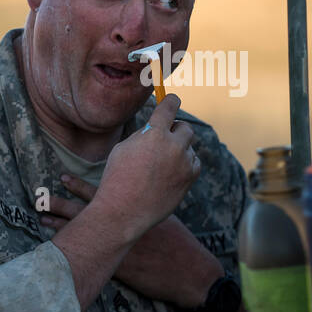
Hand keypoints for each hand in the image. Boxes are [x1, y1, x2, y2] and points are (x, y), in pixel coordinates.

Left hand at [41, 173, 219, 309]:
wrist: (187, 270)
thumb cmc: (178, 242)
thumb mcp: (164, 213)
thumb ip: (149, 199)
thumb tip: (138, 185)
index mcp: (132, 210)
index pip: (101, 195)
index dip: (79, 187)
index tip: (62, 178)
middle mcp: (121, 227)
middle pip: (85, 213)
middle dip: (62, 204)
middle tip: (39, 196)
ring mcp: (118, 247)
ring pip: (84, 234)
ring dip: (62, 226)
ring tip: (42, 217)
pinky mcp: (118, 266)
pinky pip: (90, 256)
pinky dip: (74, 251)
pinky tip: (55, 252)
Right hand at [87, 93, 201, 241]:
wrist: (123, 211)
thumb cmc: (117, 178)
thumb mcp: (123, 148)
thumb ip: (144, 135)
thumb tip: (157, 128)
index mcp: (154, 133)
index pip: (169, 106)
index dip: (170, 101)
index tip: (172, 100)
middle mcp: (173, 146)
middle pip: (185, 127)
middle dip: (176, 130)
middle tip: (166, 137)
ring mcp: (184, 164)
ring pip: (189, 148)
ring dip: (179, 150)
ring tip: (161, 164)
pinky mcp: (189, 179)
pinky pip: (194, 164)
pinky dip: (185, 165)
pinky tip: (171, 172)